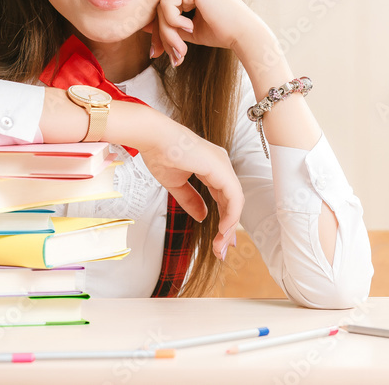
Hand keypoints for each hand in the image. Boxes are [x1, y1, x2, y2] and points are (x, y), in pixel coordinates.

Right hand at [139, 118, 243, 258]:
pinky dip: (231, 215)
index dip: (224, 219)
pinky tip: (224, 230)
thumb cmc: (160, 153)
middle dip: (228, 229)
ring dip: (229, 226)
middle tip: (221, 250)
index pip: (224, 197)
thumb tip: (203, 216)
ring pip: (235, 201)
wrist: (152, 138)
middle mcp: (221, 165)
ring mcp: (223, 165)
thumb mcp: (176, 184)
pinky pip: (234, 197)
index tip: (219, 239)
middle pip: (232, 201)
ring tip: (220, 245)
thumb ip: (191, 199)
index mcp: (212, 166)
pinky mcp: (221, 169)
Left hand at [144, 0, 267, 66]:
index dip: (159, 31)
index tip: (159, 52)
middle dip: (162, 35)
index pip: (163, 5)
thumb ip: (168, 24)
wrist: (243, 33)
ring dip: (167, 33)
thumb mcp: (186, 29)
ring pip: (160, 7)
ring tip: (182, 50)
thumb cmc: (220, 31)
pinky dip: (173, 23)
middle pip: (159, 6)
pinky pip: (166, 5)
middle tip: (173, 57)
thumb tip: (143, 25)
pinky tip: (190, 28)